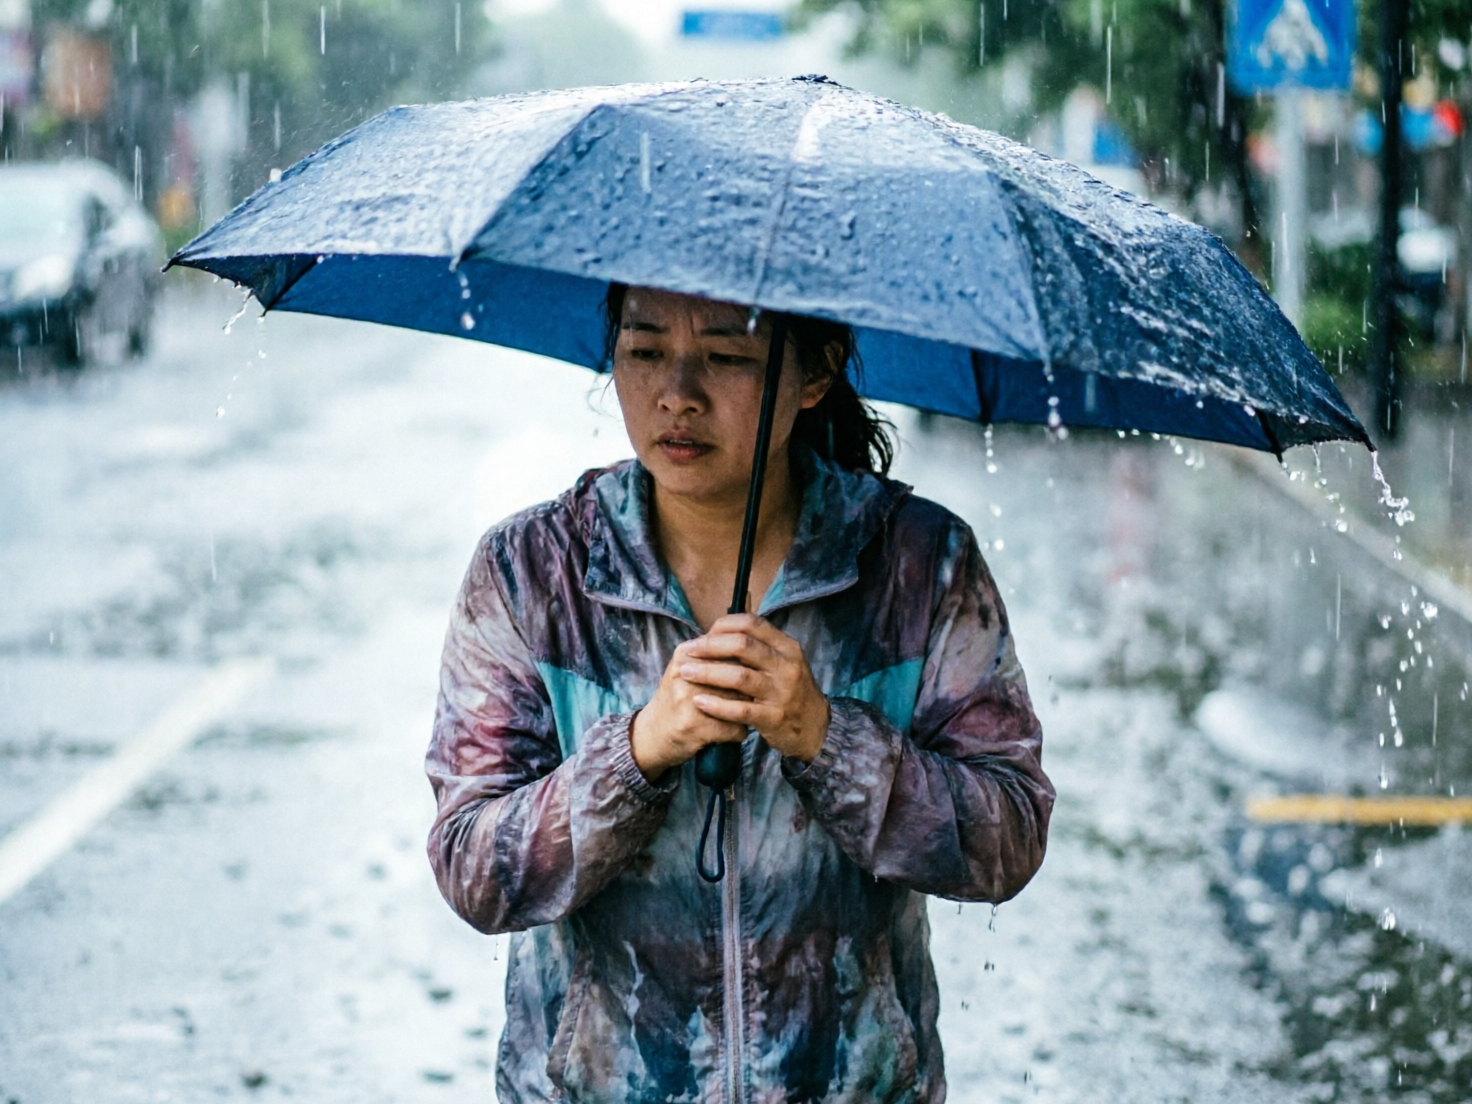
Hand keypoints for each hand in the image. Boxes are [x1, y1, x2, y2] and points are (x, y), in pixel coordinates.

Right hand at [630, 639, 746, 781]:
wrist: (652, 734)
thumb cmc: (678, 700)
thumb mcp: (688, 669)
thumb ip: (715, 655)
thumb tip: (752, 644)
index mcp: (686, 654)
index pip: (734, 653)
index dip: (746, 669)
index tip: (741, 681)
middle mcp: (686, 673)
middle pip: (740, 677)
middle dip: (748, 692)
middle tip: (742, 702)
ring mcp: (688, 699)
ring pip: (741, 702)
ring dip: (745, 713)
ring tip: (734, 716)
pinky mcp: (694, 726)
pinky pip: (736, 728)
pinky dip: (737, 733)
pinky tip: (728, 732)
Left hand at [677, 614, 829, 762]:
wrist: (816, 729)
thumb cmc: (791, 691)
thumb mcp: (784, 662)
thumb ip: (758, 645)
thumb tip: (721, 627)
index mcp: (787, 647)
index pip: (752, 624)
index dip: (723, 626)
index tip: (703, 634)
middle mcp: (787, 666)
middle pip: (743, 646)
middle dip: (709, 646)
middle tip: (687, 651)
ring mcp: (782, 693)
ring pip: (739, 676)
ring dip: (708, 673)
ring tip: (684, 672)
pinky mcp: (774, 718)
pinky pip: (741, 710)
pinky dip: (717, 705)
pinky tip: (699, 702)